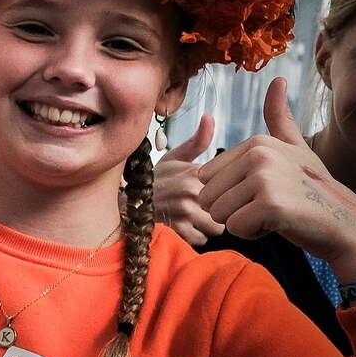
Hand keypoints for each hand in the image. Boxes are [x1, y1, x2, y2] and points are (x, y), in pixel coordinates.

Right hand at [152, 117, 220, 248]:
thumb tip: (210, 117)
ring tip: (193, 220)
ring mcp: (183, 212)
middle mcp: (191, 191)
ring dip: (207, 227)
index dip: (226, 195)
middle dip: (218, 214)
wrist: (124, 201)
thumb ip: (198, 141)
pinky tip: (183, 228)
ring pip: (215, 228)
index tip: (216, 195)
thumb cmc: (155, 180)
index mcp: (196, 173)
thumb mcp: (174, 157)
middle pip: (226, 210)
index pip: (231, 189)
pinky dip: (194, 237)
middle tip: (203, 210)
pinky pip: (200, 239)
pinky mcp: (176, 230)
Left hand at [195, 79, 355, 283]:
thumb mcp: (295, 147)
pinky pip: (235, 228)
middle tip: (269, 205)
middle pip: (208, 196)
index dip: (231, 193)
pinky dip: (253, 234)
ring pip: (218, 213)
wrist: (344, 222)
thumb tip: (277, 78)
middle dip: (233, 209)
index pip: (206, 178)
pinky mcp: (269, 205)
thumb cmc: (313, 189)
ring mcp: (264, 178)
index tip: (265, 190)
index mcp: (256, 143)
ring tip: (274, 214)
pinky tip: (279, 225)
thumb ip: (280, 118)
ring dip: (242, 222)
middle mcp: (258, 155)